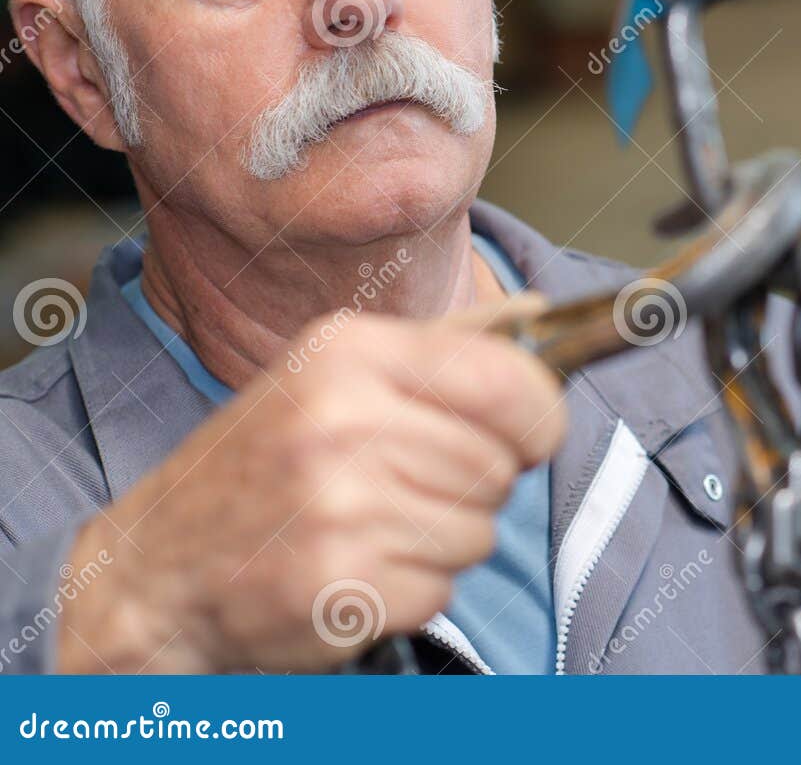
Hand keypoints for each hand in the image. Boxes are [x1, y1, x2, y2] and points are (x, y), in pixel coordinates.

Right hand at [56, 311, 563, 672]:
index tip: (534, 433)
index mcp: (350, 354)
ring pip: (478, 531)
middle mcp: (342, 423)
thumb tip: (542, 313)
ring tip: (376, 523)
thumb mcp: (333, 371)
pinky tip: (358, 565)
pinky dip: (413, 588)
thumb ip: (442, 344)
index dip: (541, 414)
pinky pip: (442, 590)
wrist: (155, 567)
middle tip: (414, 484)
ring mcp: (339, 508)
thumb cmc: (263, 461)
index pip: (506, 380)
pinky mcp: (340, 587)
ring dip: (445, 538)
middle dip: (478, 483)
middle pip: (498, 464)